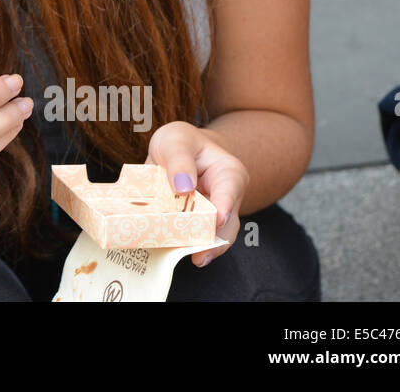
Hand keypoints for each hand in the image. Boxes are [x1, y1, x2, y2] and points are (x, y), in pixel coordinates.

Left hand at [147, 120, 247, 266]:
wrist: (178, 151)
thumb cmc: (181, 143)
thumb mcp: (176, 139)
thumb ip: (178, 158)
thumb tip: (183, 186)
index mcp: (228, 173)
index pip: (230, 190)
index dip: (224, 206)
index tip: (217, 218)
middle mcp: (226, 199)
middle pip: (226, 225)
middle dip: (213, 241)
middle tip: (199, 254)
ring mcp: (212, 216)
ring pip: (211, 238)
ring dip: (197, 249)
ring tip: (185, 258)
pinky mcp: (194, 225)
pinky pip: (190, 239)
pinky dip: (180, 245)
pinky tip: (169, 251)